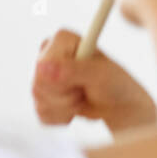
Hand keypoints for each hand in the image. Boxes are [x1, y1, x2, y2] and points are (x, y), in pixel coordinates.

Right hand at [32, 29, 156, 130]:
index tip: (83, 78)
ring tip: (82, 98)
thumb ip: (72, 69)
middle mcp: (49, 54)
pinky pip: (42, 113)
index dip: (62, 80)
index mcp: (61, 40)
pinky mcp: (42, 96)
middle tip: (85, 89)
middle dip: (66, 96)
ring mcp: (43, 75)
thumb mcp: (99, 74)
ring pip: (39, 100)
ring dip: (67, 107)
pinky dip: (62, 117)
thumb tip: (42, 66)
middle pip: (38, 84)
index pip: (42, 64)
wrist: (118, 103)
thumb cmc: (114, 83)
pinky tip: (74, 109)